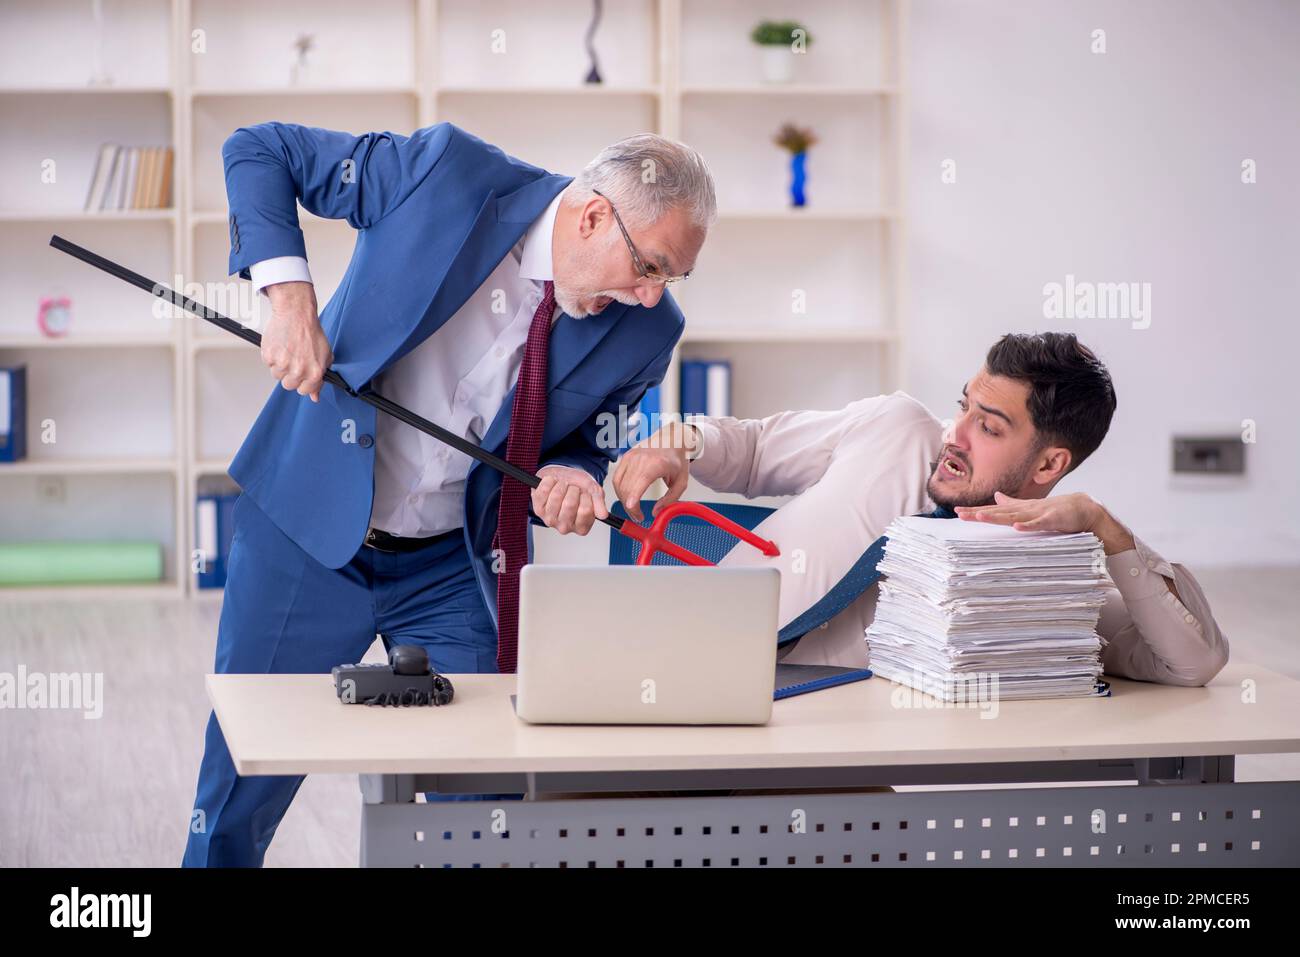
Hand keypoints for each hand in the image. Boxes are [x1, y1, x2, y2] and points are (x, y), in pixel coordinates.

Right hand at [261, 281, 331, 402]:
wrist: (296, 313)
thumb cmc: (310, 332)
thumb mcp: (324, 355)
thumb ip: (320, 378)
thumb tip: (315, 396)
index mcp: (314, 372)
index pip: (305, 391)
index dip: (303, 383)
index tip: (302, 375)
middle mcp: (298, 370)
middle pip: (289, 385)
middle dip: (291, 375)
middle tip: (294, 359)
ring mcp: (282, 364)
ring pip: (277, 375)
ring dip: (280, 366)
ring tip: (288, 350)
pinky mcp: (269, 356)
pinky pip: (268, 364)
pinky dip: (272, 356)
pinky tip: (281, 345)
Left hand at [531, 465, 609, 534]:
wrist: (563, 477)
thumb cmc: (578, 486)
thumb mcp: (592, 490)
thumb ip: (599, 501)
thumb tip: (603, 514)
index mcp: (582, 526)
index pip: (585, 511)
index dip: (586, 496)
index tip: (584, 494)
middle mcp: (565, 527)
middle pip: (569, 504)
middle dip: (573, 489)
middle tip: (573, 489)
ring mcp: (550, 520)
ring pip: (555, 498)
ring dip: (561, 485)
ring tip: (563, 486)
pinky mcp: (538, 510)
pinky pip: (543, 491)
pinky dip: (549, 481)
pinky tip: (553, 484)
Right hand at [611, 422, 696, 521]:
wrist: (673, 439)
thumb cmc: (677, 459)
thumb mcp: (681, 482)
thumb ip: (669, 500)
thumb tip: (655, 513)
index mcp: (655, 464)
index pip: (637, 485)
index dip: (632, 503)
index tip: (637, 515)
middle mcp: (640, 459)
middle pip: (626, 489)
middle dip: (630, 507)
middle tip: (638, 516)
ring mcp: (630, 456)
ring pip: (618, 485)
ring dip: (623, 500)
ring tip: (633, 508)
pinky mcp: (625, 457)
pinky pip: (616, 478)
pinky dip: (620, 490)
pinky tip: (628, 496)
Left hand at [954, 491, 1134, 553]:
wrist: (1084, 508)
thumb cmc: (1055, 509)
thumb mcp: (1030, 508)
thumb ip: (1013, 503)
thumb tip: (996, 497)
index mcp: (1019, 509)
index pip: (994, 510)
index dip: (976, 511)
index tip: (957, 511)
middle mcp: (1025, 510)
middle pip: (998, 512)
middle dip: (979, 513)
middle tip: (959, 513)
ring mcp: (1038, 513)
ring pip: (1014, 516)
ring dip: (998, 516)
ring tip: (980, 517)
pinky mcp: (1052, 519)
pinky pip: (1039, 523)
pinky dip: (1029, 525)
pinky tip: (1017, 527)